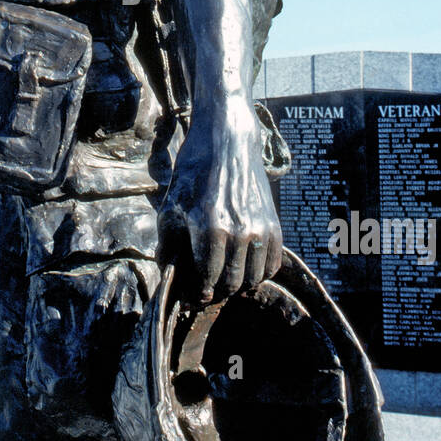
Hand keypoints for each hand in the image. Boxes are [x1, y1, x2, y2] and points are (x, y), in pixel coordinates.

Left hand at [157, 105, 282, 302]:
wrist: (227, 142)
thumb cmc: (194, 173)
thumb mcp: (171, 205)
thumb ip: (167, 244)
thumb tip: (167, 273)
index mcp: (209, 229)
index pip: (206, 280)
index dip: (197, 294)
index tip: (192, 297)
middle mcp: (238, 232)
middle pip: (231, 283)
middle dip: (217, 292)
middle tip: (207, 290)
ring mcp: (259, 228)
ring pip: (253, 278)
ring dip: (238, 284)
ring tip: (225, 279)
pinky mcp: (273, 224)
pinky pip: (272, 263)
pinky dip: (260, 273)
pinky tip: (245, 268)